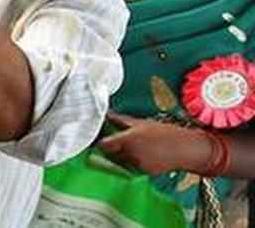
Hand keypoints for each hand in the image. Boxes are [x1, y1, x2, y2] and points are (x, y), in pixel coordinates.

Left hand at [98, 113, 213, 175]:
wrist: (186, 149)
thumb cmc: (166, 133)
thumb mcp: (142, 123)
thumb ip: (121, 120)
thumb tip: (107, 114)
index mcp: (128, 140)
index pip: (104, 145)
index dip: (101, 140)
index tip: (101, 136)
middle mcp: (131, 155)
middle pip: (110, 154)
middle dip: (110, 147)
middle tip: (113, 138)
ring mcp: (137, 165)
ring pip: (119, 161)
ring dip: (119, 155)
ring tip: (130, 145)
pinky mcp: (144, 172)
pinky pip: (131, 167)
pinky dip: (130, 161)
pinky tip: (140, 153)